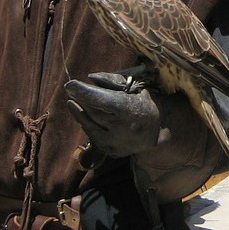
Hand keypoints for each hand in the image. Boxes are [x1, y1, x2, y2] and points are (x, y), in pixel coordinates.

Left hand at [67, 69, 221, 200]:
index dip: (83, 92)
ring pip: (88, 124)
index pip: (101, 101)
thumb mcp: (136, 86)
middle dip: (81, 99)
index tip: (70, 84)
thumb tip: (91, 78)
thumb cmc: (147, 102)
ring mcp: (115, 143)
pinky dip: (87, 123)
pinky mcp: (110, 151)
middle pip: (92, 111)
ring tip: (75, 100)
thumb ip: (114, 81)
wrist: (158, 130)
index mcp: (130, 110)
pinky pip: (92, 135)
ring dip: (80, 111)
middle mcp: (121, 129)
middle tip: (73, 89)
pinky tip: (85, 114)